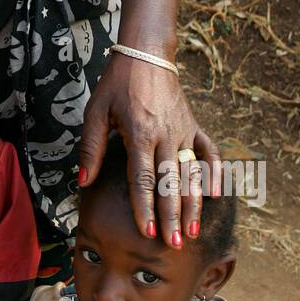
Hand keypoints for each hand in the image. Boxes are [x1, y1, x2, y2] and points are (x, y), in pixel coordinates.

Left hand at [78, 51, 220, 247]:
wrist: (146, 54)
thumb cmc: (116, 84)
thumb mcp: (96, 111)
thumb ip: (91, 148)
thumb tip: (83, 181)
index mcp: (139, 132)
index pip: (142, 179)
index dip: (144, 208)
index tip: (147, 233)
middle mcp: (165, 134)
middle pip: (170, 183)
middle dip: (172, 217)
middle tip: (173, 245)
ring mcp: (184, 131)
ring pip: (192, 174)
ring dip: (194, 205)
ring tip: (192, 232)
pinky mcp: (194, 126)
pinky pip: (209, 153)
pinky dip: (215, 174)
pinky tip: (216, 196)